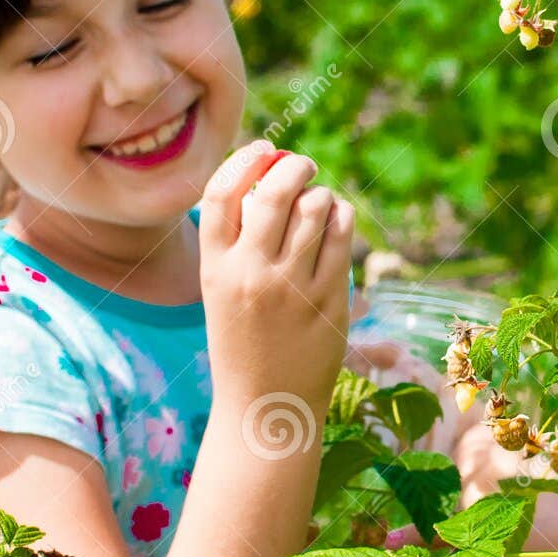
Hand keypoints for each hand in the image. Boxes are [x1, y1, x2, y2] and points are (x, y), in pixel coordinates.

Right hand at [198, 140, 354, 410]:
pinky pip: (343, 233)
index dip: (244, 160)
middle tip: (303, 165)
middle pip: (274, 190)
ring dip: (320, 194)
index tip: (264, 149)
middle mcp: (250, 274)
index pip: (220, 193)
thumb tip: (268, 177)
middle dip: (294, 165)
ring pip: (314, 206)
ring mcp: (292, 287)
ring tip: (320, 205)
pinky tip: (338, 222)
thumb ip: (237, 242)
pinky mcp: (329, 299)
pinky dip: (343, 215)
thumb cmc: (243, 342)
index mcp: (214, 268)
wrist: (265, 407)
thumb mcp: (221, 291)